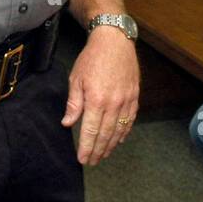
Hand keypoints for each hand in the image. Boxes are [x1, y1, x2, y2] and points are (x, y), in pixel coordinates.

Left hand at [61, 28, 138, 165]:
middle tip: (92, 161)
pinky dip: (124, 131)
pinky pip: (130, 119)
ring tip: (104, 155)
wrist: (114, 40)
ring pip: (119, 129)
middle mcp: (113, 103)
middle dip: (98, 150)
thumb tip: (67, 123)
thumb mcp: (76, 79)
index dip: (87, 147)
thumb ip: (74, 103)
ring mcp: (126, 100)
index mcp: (96, 99)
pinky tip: (119, 139)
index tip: (82, 158)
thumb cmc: (92, 58)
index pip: (91, 130)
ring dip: (111, 145)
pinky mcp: (134, 96)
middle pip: (106, 134)